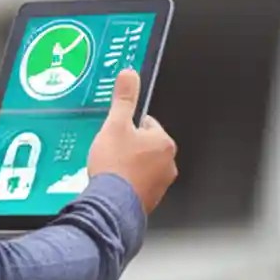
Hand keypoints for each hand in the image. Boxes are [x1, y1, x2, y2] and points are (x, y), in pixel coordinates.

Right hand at [86, 69, 177, 213]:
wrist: (111, 204)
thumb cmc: (115, 165)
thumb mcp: (115, 124)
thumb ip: (124, 99)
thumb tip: (130, 75)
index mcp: (164, 142)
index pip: (148, 124)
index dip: (128, 126)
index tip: (116, 131)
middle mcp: (168, 164)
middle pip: (146, 146)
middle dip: (130, 147)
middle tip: (111, 150)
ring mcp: (161, 185)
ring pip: (143, 167)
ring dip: (129, 166)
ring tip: (111, 168)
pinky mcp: (150, 201)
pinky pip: (138, 185)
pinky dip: (128, 183)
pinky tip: (113, 183)